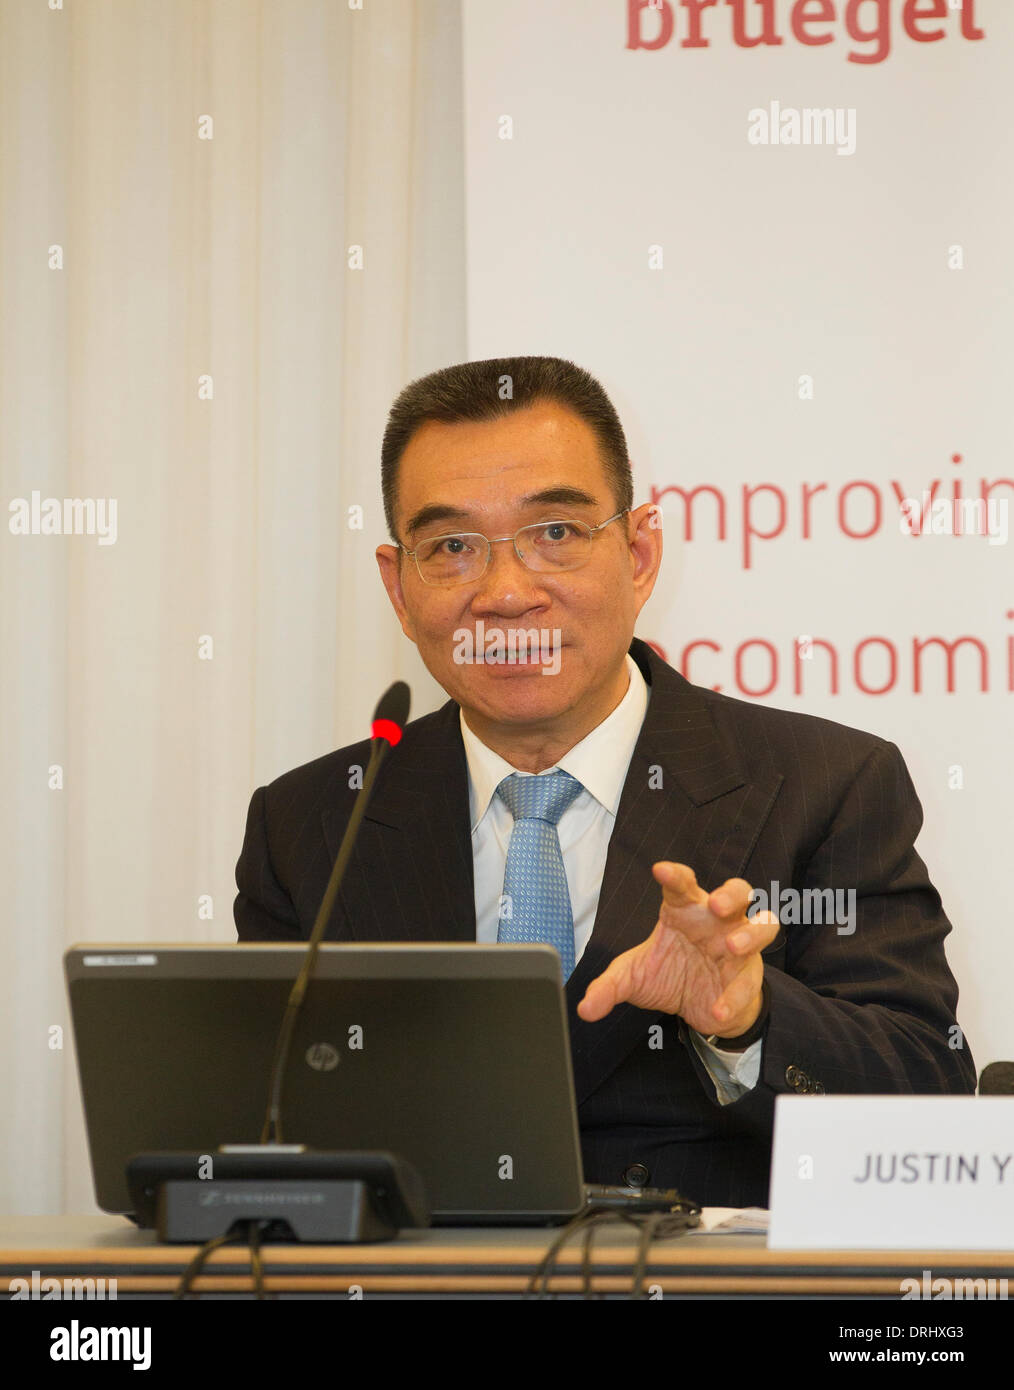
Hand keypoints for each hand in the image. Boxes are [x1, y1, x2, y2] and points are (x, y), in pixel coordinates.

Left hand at [576, 862, 778, 1037]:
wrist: (700, 1009)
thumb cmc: (670, 975)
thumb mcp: (633, 979)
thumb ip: (608, 988)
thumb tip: (585, 1008)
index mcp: (685, 910)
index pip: (682, 885)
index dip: (674, 875)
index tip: (660, 870)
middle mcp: (716, 922)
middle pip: (738, 891)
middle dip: (730, 894)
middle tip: (715, 904)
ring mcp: (739, 946)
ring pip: (763, 924)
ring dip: (751, 932)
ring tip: (731, 946)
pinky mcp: (749, 976)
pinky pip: (751, 980)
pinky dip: (735, 995)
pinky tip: (717, 1009)